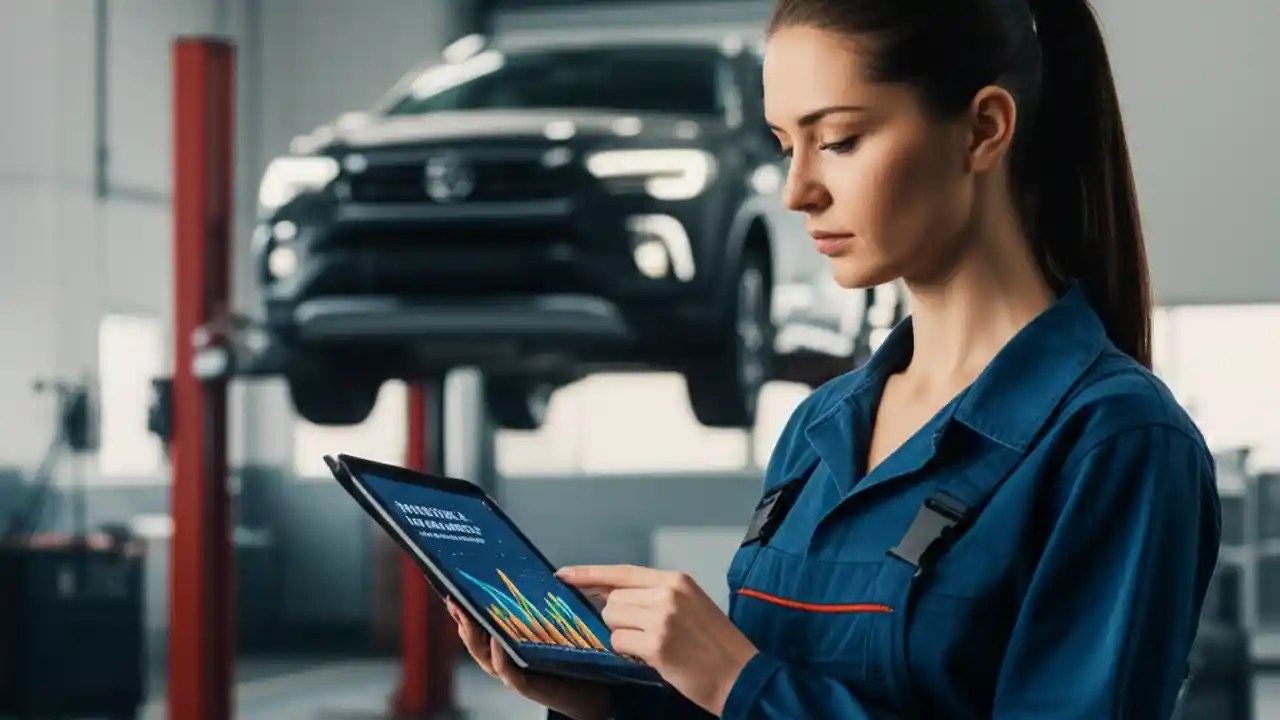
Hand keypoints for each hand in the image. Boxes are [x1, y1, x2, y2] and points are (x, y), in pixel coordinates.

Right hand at [447, 598, 614, 719]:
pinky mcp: (526, 685)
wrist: (593, 690)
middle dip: (462, 621)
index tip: (454, 591)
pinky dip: (499, 657)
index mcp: (507, 644)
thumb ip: (542, 606)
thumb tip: (543, 572)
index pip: (480, 626)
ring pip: (485, 656)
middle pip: (475, 640)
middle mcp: (505, 659)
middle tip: (454, 600)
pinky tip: (497, 641)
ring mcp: (512, 673)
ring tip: (469, 617)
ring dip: (475, 637)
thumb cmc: (572, 656)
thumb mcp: (553, 625)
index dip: (465, 611)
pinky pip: (507, 671)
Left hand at [556, 565, 758, 715]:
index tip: (563, 575)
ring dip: (622, 636)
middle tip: (642, 634)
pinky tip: (651, 657)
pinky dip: (628, 652)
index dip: (590, 573)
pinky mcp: (656, 645)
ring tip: (650, 646)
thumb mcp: (690, 605)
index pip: (622, 571)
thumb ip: (655, 596)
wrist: (740, 674)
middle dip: (617, 618)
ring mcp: (662, 618)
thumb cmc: (716, 643)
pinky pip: (619, 642)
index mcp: (676, 580)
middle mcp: (667, 593)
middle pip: (613, 599)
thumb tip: (611, 598)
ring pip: (612, 619)